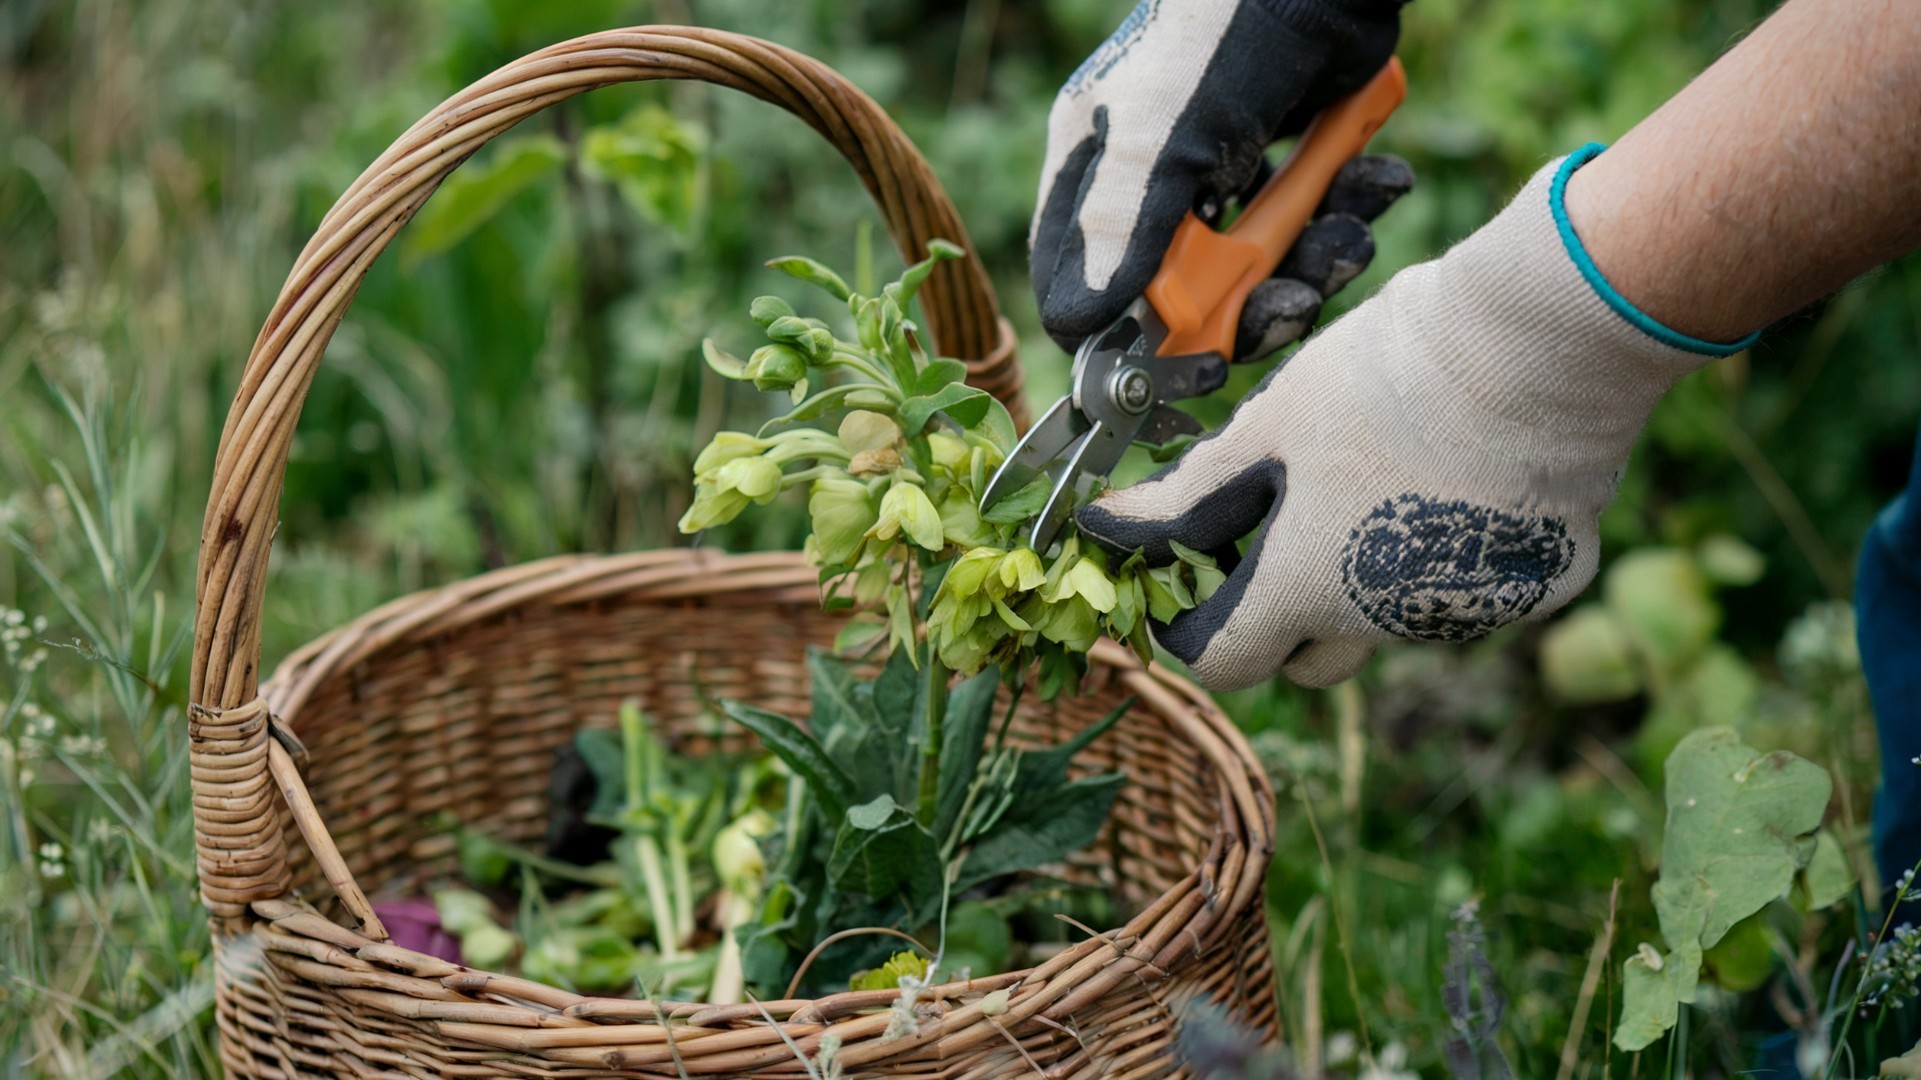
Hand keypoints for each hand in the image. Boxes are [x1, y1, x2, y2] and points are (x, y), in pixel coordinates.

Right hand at [1031, 0, 1409, 358]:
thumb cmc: (1220, 39)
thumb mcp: (1159, 143)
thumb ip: (1116, 235)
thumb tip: (1075, 326)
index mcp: (1095, 177)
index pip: (1086, 292)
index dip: (1134, 344)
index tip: (1196, 368)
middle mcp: (1152, 183)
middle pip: (1189, 297)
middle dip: (1252, 307)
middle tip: (1296, 302)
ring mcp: (1221, 172)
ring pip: (1260, 266)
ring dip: (1316, 261)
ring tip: (1351, 230)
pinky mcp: (1286, 158)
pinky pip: (1312, 220)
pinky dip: (1350, 211)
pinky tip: (1379, 182)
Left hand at [1076, 153, 1743, 690]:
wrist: (1542, 342)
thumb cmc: (1386, 375)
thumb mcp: (1268, 425)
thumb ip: (1186, 494)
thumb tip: (1107, 525)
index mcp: (1309, 591)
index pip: (1225, 665)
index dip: (1193, 634)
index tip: (1190, 587)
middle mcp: (1388, 626)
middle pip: (1311, 656)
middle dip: (1281, 615)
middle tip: (1281, 526)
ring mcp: (1472, 612)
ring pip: (1393, 620)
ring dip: (1368, 577)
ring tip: (1381, 472)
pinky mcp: (1540, 585)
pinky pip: (1472, 587)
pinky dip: (1449, 551)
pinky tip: (1459, 473)